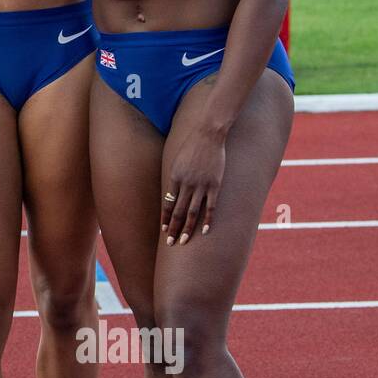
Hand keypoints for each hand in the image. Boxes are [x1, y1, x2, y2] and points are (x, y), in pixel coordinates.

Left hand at [161, 124, 224, 244]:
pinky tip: (205, 231)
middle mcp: (186, 184)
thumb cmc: (191, 146)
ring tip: (183, 241)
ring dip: (187, 228)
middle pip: (178, 211)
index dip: (165, 218)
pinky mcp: (215, 185)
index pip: (167, 203)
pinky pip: (210, 206)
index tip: (163, 230)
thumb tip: (171, 192)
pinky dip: (207, 219)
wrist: (208, 134)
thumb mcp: (176, 161)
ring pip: (192, 212)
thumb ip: (174, 177)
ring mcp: (201, 185)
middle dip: (173, 228)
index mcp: (174, 178)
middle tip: (170, 242)